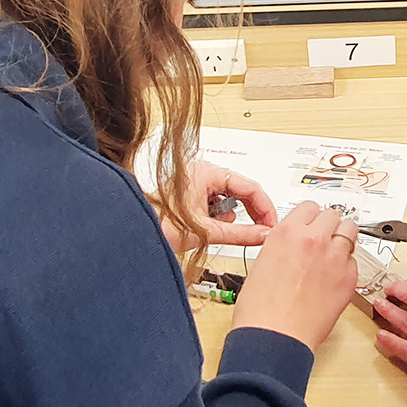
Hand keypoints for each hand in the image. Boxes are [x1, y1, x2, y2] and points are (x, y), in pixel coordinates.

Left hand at [158, 161, 278, 254]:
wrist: (134, 232)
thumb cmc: (159, 224)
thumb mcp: (208, 231)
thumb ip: (242, 234)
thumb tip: (264, 235)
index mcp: (206, 172)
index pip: (249, 186)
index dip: (264, 207)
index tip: (271, 224)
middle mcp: (201, 173)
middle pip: (240, 192)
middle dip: (246, 213)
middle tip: (258, 231)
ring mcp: (195, 183)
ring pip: (228, 200)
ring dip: (227, 218)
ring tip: (214, 230)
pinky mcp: (190, 195)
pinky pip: (215, 205)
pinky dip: (216, 219)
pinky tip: (205, 228)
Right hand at [231, 202, 359, 350]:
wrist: (274, 336)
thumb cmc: (261, 309)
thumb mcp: (263, 263)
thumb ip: (284, 246)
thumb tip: (294, 244)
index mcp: (287, 232)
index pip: (309, 208)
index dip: (310, 218)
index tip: (311, 225)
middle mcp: (313, 239)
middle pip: (334, 215)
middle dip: (329, 226)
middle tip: (324, 239)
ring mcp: (334, 257)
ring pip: (350, 231)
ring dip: (342, 240)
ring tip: (334, 254)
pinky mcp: (349, 278)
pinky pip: (354, 261)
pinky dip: (347, 266)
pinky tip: (334, 278)